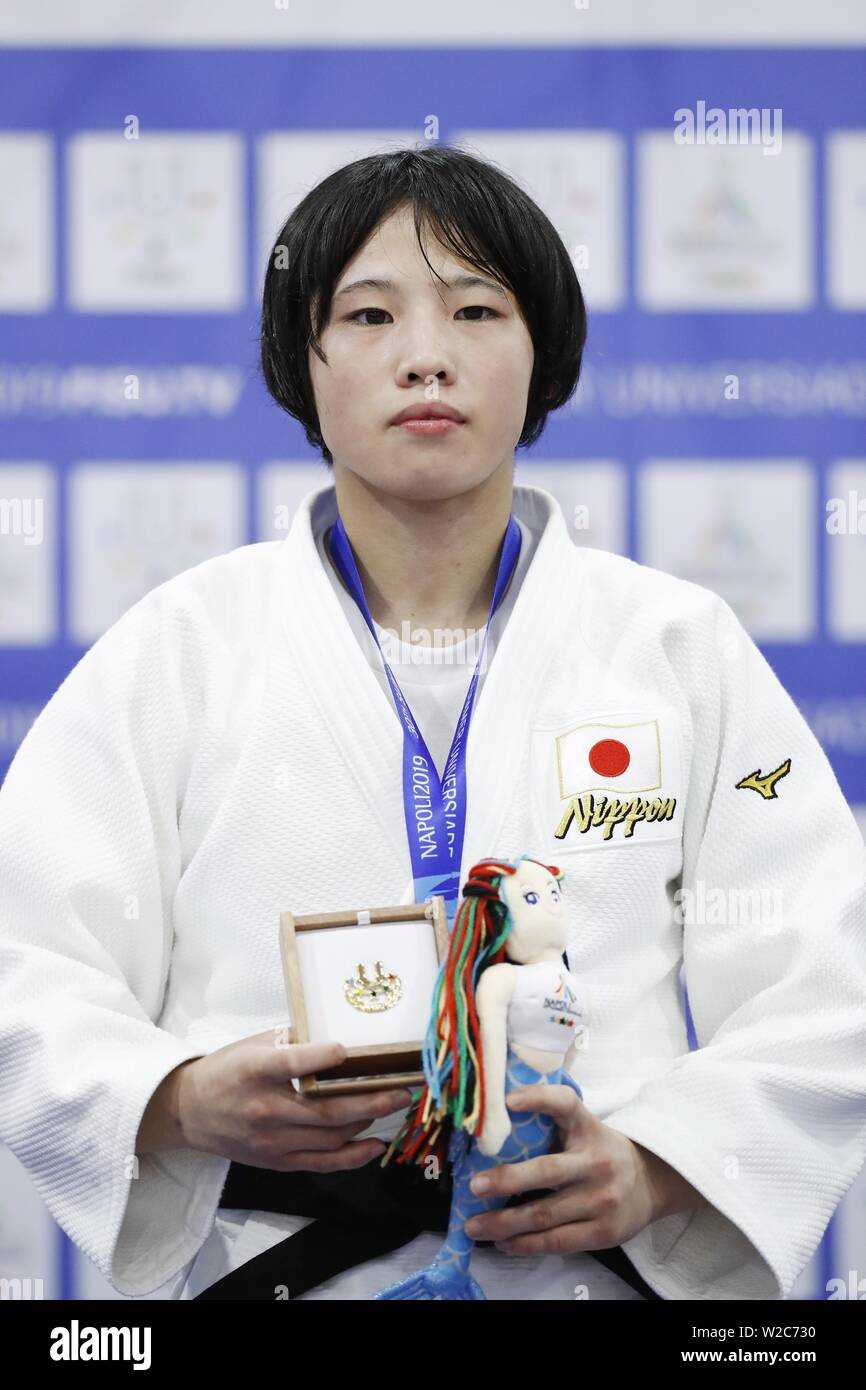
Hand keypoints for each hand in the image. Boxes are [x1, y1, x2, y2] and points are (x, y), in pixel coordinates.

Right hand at [136, 1029, 411, 1171]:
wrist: (189, 1112)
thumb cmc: (225, 1071)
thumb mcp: (252, 1045)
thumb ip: (292, 1042)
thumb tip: (337, 1035)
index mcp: (255, 1071)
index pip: (293, 1064)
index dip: (323, 1057)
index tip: (349, 1050)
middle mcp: (265, 1108)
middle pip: (326, 1110)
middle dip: (371, 1100)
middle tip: (403, 1090)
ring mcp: (271, 1140)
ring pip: (330, 1137)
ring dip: (368, 1123)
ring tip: (393, 1106)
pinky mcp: (276, 1161)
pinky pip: (322, 1163)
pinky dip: (353, 1156)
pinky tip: (375, 1145)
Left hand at [463, 1082, 705, 1253]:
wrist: (650, 1183)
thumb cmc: (599, 1151)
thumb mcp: (583, 1128)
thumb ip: (549, 1125)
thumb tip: (493, 1126)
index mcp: (587, 1127)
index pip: (565, 1104)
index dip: (538, 1098)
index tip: (508, 1100)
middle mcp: (595, 1162)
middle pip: (547, 1172)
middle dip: (507, 1180)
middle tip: (474, 1186)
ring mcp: (600, 1200)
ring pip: (544, 1215)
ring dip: (504, 1222)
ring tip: (474, 1225)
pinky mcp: (602, 1232)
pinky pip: (556, 1241)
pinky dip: (525, 1244)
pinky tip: (503, 1242)